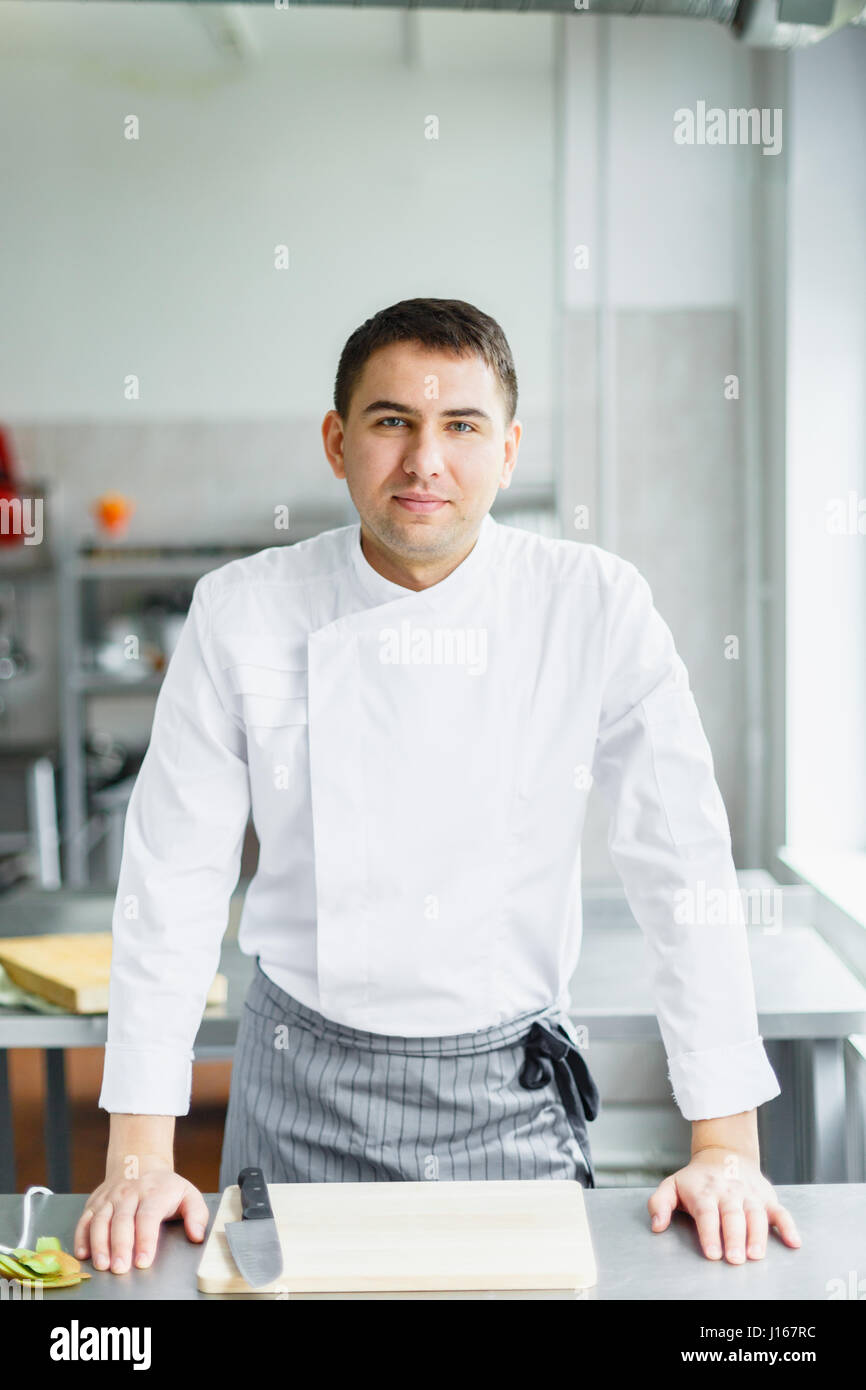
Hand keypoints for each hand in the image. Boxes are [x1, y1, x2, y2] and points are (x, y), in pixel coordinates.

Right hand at [74, 1165, 209, 1273]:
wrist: (139, 1162)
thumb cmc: (165, 1187)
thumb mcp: (188, 1194)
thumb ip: (197, 1215)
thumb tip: (197, 1236)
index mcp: (154, 1192)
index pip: (148, 1217)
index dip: (145, 1240)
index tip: (144, 1261)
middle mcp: (129, 1193)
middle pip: (122, 1220)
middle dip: (120, 1246)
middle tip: (120, 1268)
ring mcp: (110, 1198)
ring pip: (100, 1220)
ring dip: (99, 1243)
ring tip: (102, 1265)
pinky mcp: (95, 1203)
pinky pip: (84, 1219)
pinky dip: (81, 1237)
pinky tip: (83, 1253)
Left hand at [647, 1146, 801, 1262]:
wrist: (724, 1154)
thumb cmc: (696, 1178)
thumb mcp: (672, 1185)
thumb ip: (660, 1204)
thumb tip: (657, 1226)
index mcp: (705, 1192)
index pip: (707, 1214)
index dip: (710, 1234)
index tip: (713, 1253)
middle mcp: (729, 1193)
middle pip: (733, 1215)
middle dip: (734, 1237)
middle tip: (734, 1258)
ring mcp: (750, 1195)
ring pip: (756, 1215)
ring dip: (758, 1235)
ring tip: (755, 1254)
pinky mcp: (767, 1198)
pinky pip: (781, 1212)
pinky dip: (789, 1226)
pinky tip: (794, 1242)